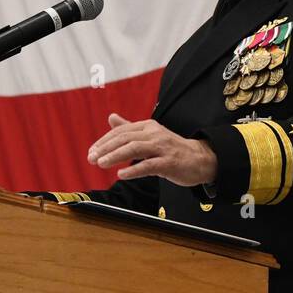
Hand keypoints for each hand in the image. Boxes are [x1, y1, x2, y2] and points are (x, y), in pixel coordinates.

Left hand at [88, 113, 217, 186]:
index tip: (92, 152)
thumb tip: (110, 117)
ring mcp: (162, 148)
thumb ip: (129, 128)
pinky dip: (134, 169)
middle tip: (91, 158)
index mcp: (148, 126)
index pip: (121, 131)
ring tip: (101, 163)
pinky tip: (121, 174)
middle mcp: (154, 134)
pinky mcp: (169, 162)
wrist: (200, 159)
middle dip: (106, 148)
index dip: (104, 141)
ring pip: (135, 149)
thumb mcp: (150, 135)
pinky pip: (149, 165)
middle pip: (125, 138)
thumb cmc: (172, 149)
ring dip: (115, 156)